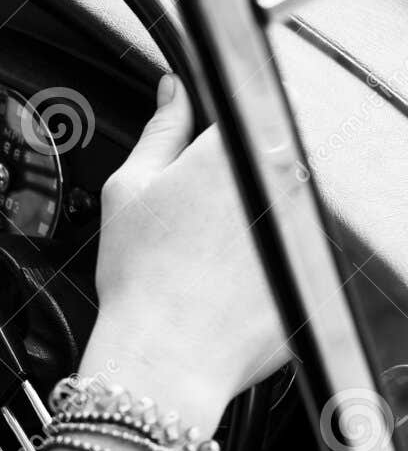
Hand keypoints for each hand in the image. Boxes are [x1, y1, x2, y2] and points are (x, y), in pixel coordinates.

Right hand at [82, 75, 290, 431]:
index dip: (221, 132)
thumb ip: (160, 131)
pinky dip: (273, 261)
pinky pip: (302, 249)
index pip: (247, 106)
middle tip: (199, 221)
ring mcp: (311, 222)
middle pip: (275, 154)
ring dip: (261, 219)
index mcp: (237, 147)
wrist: (164, 357)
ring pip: (291, 202)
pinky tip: (231, 286)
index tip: (204, 160)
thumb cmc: (142, 283)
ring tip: (211, 261)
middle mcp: (285, 177)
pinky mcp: (322, 266)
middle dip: (243, 176)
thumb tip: (174, 93)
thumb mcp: (129, 192)